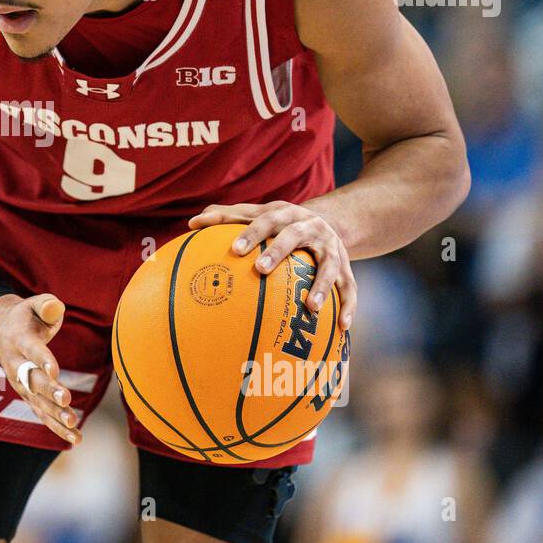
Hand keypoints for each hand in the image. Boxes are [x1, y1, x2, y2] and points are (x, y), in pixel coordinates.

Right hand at [0, 293, 81, 444]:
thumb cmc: (26, 317)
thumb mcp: (34, 304)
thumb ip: (47, 305)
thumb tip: (57, 308)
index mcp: (20, 340)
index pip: (32, 351)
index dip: (42, 360)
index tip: (55, 371)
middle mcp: (17, 365)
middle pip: (33, 380)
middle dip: (49, 391)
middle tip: (66, 401)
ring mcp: (20, 384)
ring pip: (37, 402)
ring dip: (55, 414)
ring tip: (74, 425)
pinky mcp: (27, 396)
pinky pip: (41, 414)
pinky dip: (57, 427)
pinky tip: (75, 438)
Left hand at [187, 201, 356, 327]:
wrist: (331, 221)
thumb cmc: (280, 224)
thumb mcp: (259, 215)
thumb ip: (227, 217)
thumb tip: (192, 223)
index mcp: (285, 215)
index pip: (265, 220)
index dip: (251, 233)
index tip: (234, 250)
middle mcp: (310, 227)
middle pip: (294, 236)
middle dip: (279, 251)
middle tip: (261, 269)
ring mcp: (331, 247)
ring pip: (328, 264)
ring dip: (321, 285)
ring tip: (310, 307)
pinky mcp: (347, 266)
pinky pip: (350, 287)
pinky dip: (349, 306)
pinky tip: (342, 327)